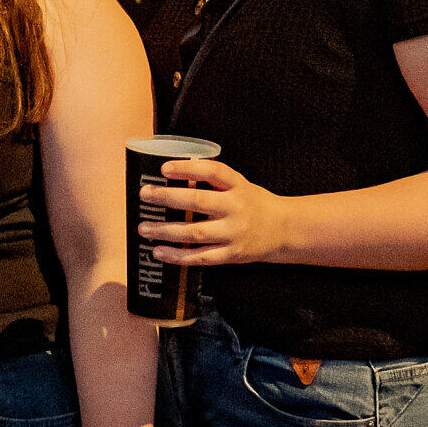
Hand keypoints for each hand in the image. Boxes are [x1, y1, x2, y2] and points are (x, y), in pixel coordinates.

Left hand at [139, 156, 287, 266]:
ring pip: (195, 233)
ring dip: (165, 231)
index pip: (212, 171)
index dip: (187, 168)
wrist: (283, 230)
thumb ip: (213, 179)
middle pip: (198, 201)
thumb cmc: (254, 203)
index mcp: (238, 186)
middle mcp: (235, 209)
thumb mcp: (239, 184)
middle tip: (145, 195)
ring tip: (144, 228)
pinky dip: (177, 256)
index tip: (163, 168)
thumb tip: (179, 172)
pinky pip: (200, 257)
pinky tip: (159, 251)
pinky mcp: (230, 255)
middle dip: (168, 198)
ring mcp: (233, 234)